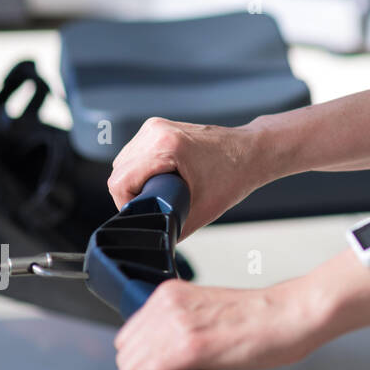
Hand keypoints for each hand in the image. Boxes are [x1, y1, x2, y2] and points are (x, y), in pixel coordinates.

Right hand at [107, 117, 265, 239]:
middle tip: (156, 205)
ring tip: (161, 191)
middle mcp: (156, 131)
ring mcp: (155, 127)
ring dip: (134, 181)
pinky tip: (160, 178)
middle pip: (118, 172)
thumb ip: (170, 228)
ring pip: (123, 162)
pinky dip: (141, 169)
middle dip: (132, 194)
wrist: (252, 152)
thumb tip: (152, 242)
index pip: (120, 182)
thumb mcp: (201, 211)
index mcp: (165, 146)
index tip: (144, 213)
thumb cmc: (235, 174)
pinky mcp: (158, 128)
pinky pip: (134, 154)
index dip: (127, 204)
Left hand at [114, 277, 325, 369]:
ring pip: (131, 368)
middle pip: (126, 353)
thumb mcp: (212, 317)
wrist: (291, 316)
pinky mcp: (188, 347)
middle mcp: (170, 305)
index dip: (134, 362)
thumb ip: (186, 333)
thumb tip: (173, 365)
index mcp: (172, 294)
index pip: (130, 334)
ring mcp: (177, 325)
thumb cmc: (265, 319)